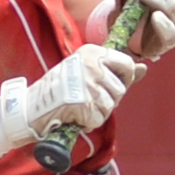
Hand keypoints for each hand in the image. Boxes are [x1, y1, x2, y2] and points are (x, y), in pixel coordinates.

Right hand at [18, 44, 143, 135]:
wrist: (31, 106)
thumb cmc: (59, 89)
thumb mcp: (87, 71)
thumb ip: (116, 70)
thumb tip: (144, 68)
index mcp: (93, 52)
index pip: (127, 64)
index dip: (123, 79)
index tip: (108, 85)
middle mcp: (93, 65)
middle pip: (120, 89)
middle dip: (107, 99)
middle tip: (86, 98)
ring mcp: (89, 84)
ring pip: (111, 105)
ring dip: (97, 112)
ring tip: (78, 106)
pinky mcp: (85, 103)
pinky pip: (99, 119)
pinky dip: (89, 122)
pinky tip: (75, 116)